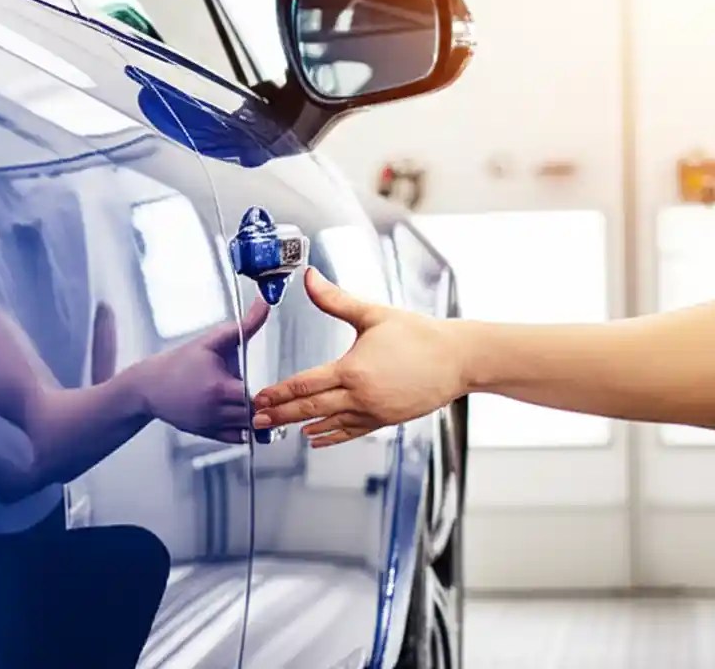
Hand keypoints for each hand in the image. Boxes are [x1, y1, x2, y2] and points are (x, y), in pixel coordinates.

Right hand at [141, 299, 269, 442]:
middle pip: (254, 417)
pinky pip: (235, 440)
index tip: (270, 388)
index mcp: (220, 388)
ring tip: (261, 406)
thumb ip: (244, 325)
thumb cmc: (181, 362)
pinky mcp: (207, 434)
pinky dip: (244, 431)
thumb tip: (265, 304)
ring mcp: (211, 426)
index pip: (256, 399)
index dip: (266, 396)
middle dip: (264, 408)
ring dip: (256, 420)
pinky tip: (244, 416)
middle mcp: (216, 412)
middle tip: (272, 399)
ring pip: (247, 431)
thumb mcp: (212, 341)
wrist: (149, 386)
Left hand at [252, 269, 463, 447]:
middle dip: (280, 414)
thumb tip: (309, 276)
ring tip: (278, 430)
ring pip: (328, 424)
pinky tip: (315, 437)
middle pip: (310, 408)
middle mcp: (360, 396)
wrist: (457, 360)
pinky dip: (330, 436)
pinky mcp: (385, 420)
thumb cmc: (419, 334)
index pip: (305, 384)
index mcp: (353, 370)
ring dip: (301, 427)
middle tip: (256, 420)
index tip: (259, 397)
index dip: (279, 392)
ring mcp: (373, 413)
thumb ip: (335, 299)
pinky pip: (350, 432)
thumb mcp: (374, 314)